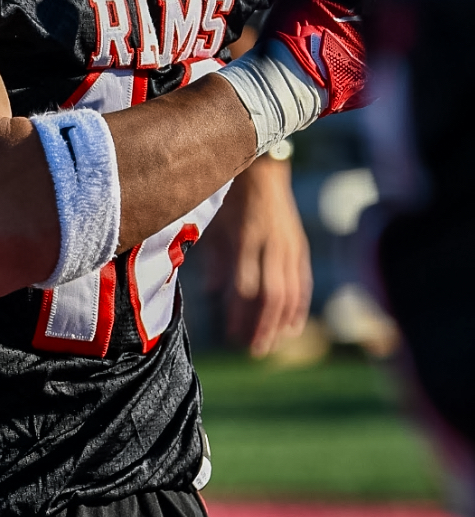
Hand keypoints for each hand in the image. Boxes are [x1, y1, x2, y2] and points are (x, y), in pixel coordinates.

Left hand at [200, 153, 311, 357]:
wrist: (263, 167)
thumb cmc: (230, 196)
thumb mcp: (215, 222)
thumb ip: (215, 258)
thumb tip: (213, 293)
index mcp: (247, 239)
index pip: (246, 288)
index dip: (240, 315)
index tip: (231, 335)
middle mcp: (272, 245)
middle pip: (270, 296)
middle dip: (262, 326)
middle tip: (253, 349)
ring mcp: (290, 246)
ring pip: (290, 293)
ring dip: (280, 323)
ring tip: (269, 343)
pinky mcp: (300, 246)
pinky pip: (303, 282)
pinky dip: (298, 307)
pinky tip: (291, 326)